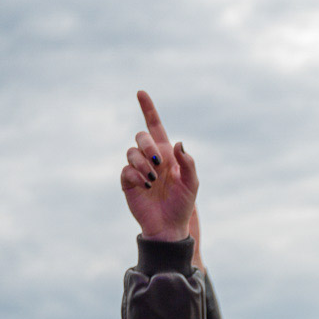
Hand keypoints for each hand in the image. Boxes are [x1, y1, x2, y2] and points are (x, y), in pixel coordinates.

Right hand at [121, 90, 200, 242]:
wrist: (169, 226)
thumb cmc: (183, 204)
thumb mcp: (192, 183)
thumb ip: (187, 162)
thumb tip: (178, 143)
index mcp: (166, 153)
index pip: (155, 126)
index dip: (148, 109)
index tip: (140, 93)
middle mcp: (150, 158)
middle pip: (141, 136)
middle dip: (147, 146)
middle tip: (158, 163)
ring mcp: (138, 169)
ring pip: (131, 152)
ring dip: (143, 163)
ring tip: (153, 180)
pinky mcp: (128, 182)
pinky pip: (127, 170)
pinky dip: (137, 176)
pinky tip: (146, 186)